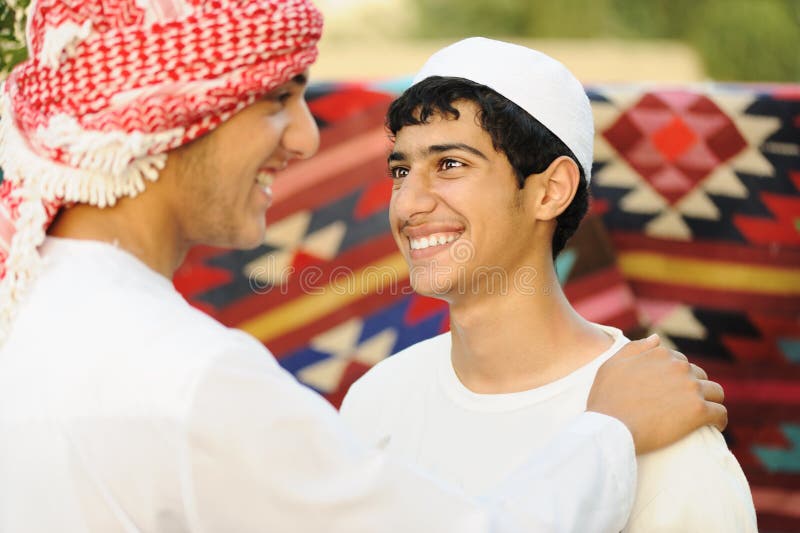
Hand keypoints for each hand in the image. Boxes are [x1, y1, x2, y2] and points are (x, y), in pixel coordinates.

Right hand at [586, 334, 725, 454]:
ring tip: (704, 415)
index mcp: (660, 354)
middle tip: (684, 406)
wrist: (610, 428)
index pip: (681, 362)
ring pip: (716, 392)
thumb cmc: (606, 399)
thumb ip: (635, 349)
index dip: (677, 377)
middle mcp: (679, 367)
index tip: (672, 391)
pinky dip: (719, 420)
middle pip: (700, 376)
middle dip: (695, 388)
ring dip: (711, 402)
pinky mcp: (699, 411)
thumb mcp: (612, 365)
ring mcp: (691, 388)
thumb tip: (657, 338)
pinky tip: (714, 427)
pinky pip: (721, 413)